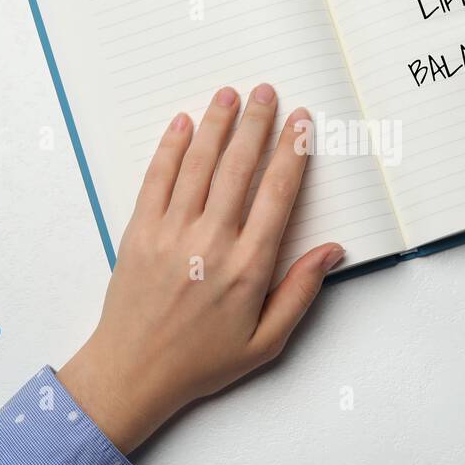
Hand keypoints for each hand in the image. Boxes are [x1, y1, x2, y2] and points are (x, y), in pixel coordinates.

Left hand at [58, 84, 342, 453]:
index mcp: (247, 268)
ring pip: (198, 165)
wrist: (132, 372)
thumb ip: (300, 292)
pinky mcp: (138, 233)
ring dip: (217, 124)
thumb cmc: (201, 362)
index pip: (277, 195)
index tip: (300, 123)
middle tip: (267, 92)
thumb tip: (332, 251)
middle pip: (239, 168)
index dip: (292, 152)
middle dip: (256, 124)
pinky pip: (156, 179)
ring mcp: (171, 234)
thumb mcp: (266, 341)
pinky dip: (170, 148)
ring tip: (230, 94)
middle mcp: (210, 244)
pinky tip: (183, 123)